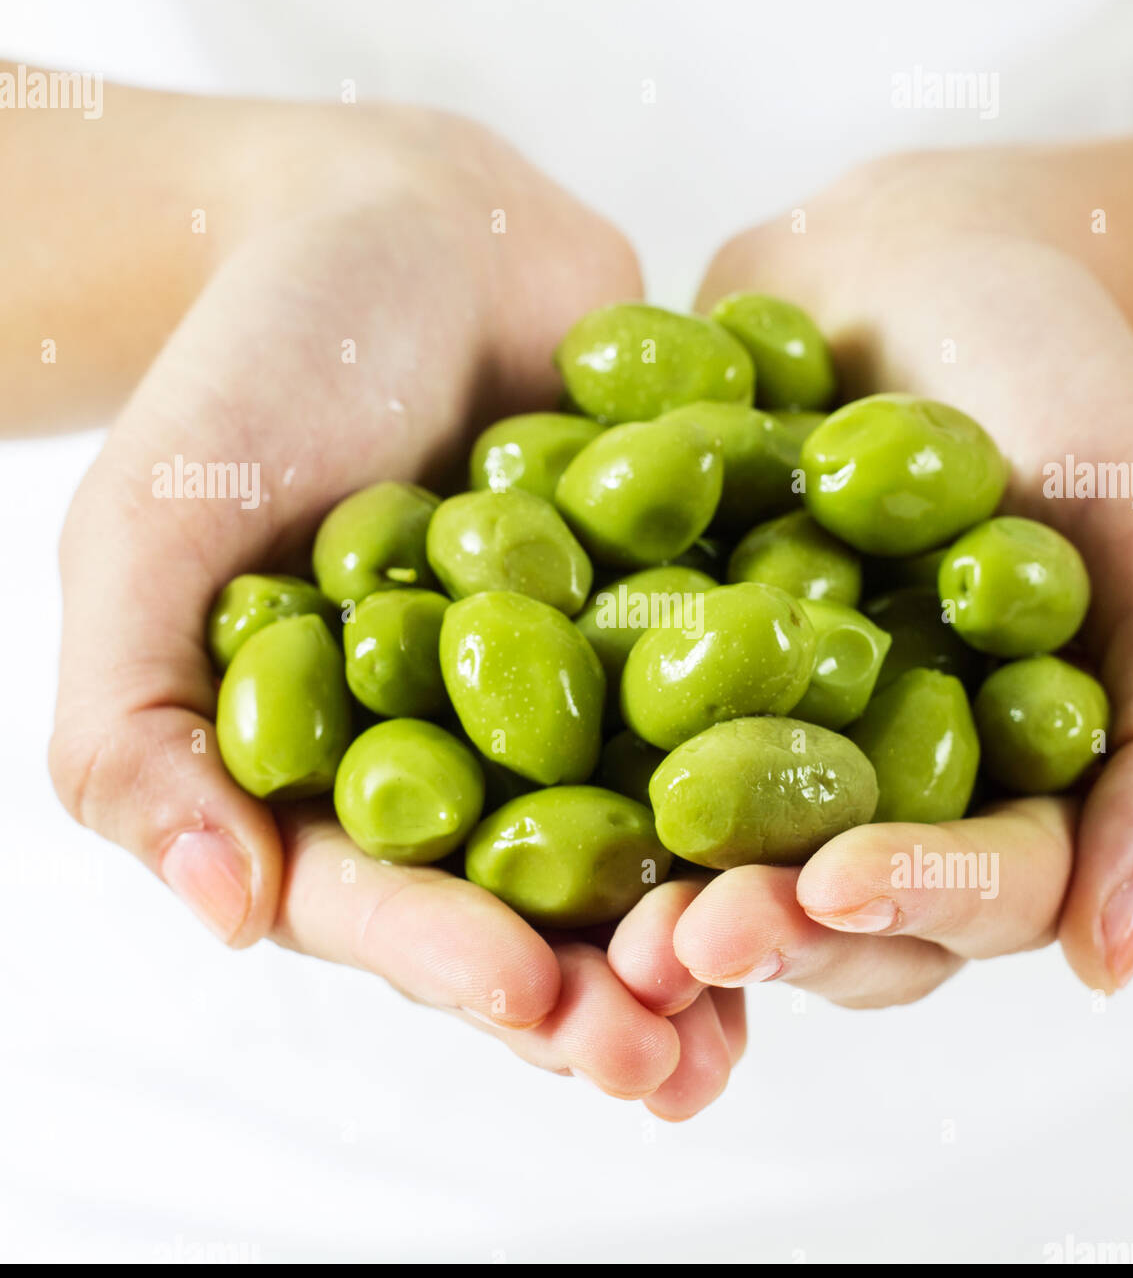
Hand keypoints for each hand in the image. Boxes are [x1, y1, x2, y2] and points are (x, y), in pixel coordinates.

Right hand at [47, 103, 739, 1116]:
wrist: (408, 223)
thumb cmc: (254, 364)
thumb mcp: (154, 528)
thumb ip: (139, 719)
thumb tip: (221, 906)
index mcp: (331, 772)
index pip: (380, 899)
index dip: (449, 960)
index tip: (531, 1005)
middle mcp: (462, 760)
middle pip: (525, 903)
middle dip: (594, 985)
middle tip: (669, 1054)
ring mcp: (579, 700)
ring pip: (642, 837)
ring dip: (703, 920)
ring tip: (768, 987)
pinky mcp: (674, 628)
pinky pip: (735, 714)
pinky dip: (784, 774)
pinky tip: (848, 838)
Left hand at [614, 155, 1132, 1007]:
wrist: (923, 257)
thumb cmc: (1069, 385)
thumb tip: (1119, 961)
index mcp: (1011, 790)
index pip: (981, 888)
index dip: (914, 900)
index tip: (833, 889)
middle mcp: (880, 788)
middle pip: (828, 905)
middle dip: (757, 927)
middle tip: (672, 944)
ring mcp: (763, 738)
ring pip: (711, 851)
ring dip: (648, 891)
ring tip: (581, 914)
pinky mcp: (663, 672)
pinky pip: (610, 733)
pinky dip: (558, 762)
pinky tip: (487, 780)